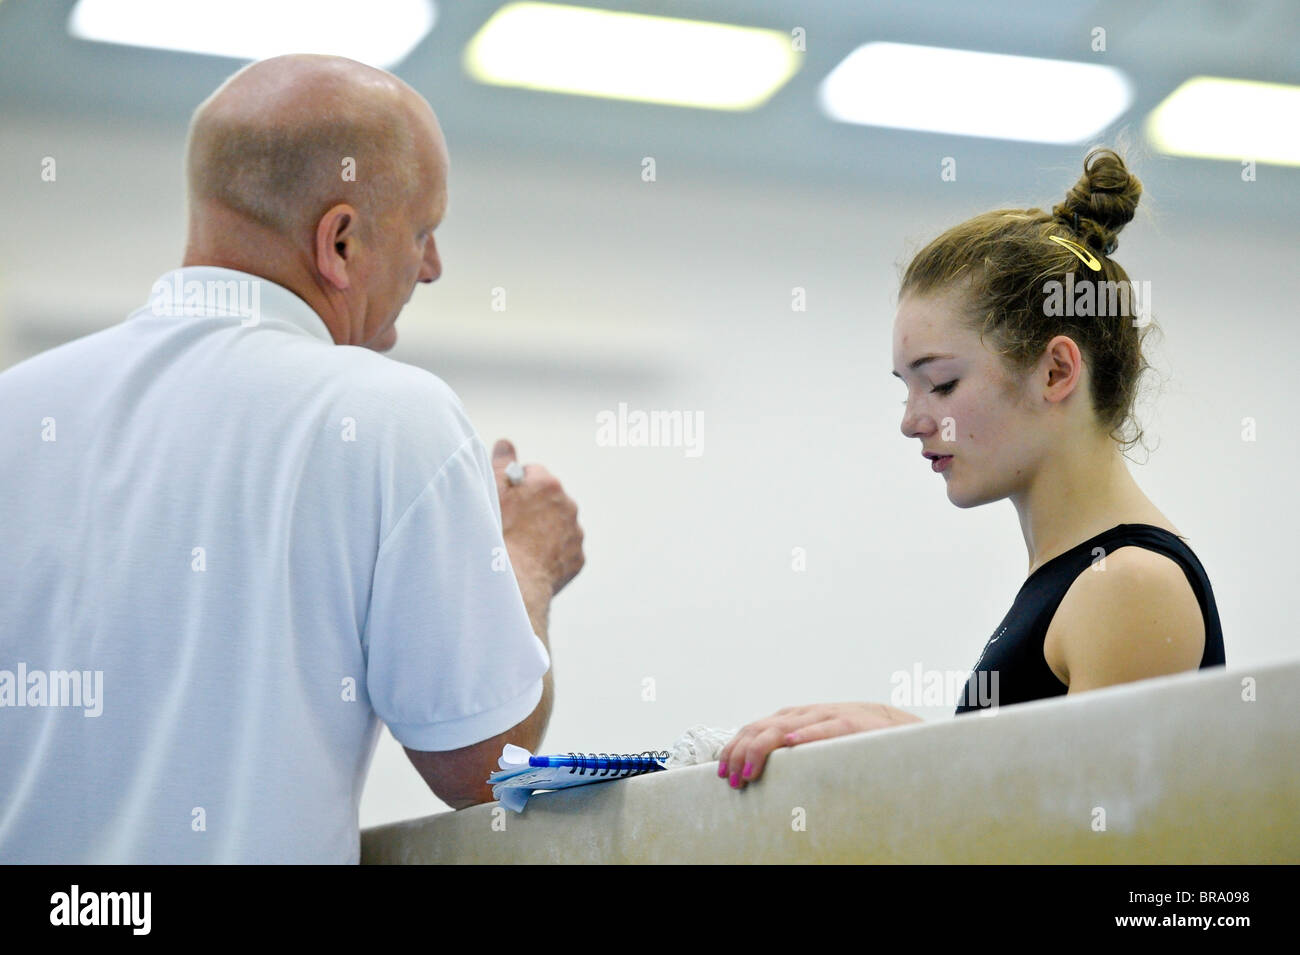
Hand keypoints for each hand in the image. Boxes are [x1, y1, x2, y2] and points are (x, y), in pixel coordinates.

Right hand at [493, 439, 584, 594]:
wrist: (514, 581)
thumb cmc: (498, 533)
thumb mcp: (493, 492)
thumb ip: (502, 463)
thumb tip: (506, 444)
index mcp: (548, 483)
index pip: (532, 474)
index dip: (515, 487)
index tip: (506, 502)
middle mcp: (568, 504)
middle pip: (548, 499)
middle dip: (533, 507)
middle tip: (511, 525)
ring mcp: (575, 533)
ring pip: (558, 525)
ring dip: (544, 530)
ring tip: (522, 546)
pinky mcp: (578, 558)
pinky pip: (565, 550)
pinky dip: (552, 553)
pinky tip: (533, 560)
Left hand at [718, 702, 921, 788]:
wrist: (888, 725)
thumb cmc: (844, 739)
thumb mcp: (810, 741)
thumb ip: (787, 749)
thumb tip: (753, 771)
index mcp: (790, 718)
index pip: (752, 729)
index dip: (734, 749)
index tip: (722, 773)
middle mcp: (801, 714)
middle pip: (759, 729)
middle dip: (740, 754)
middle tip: (731, 780)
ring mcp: (823, 716)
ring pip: (783, 727)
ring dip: (762, 749)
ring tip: (749, 771)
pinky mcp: (846, 724)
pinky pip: (823, 729)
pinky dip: (804, 735)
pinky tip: (791, 744)